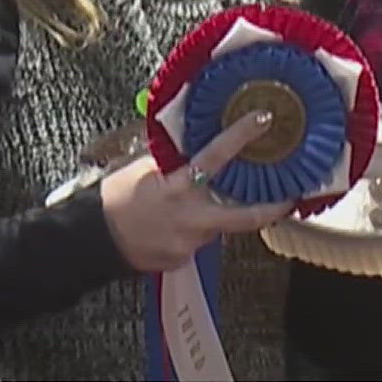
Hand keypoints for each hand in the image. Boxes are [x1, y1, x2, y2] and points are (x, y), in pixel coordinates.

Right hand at [98, 110, 295, 272]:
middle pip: (245, 216)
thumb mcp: (140, 168)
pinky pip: (199, 242)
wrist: (92, 241)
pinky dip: (194, 231)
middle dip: (272, 208)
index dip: (241, 136)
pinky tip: (176, 227)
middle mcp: (190, 217)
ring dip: (217, 215)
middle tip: (289, 197)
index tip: (264, 121)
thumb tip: (187, 138)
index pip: (216, 156)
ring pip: (218, 227)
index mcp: (177, 186)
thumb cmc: (113, 199)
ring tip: (203, 206)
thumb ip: (169, 157)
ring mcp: (189, 244)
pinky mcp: (183, 260)